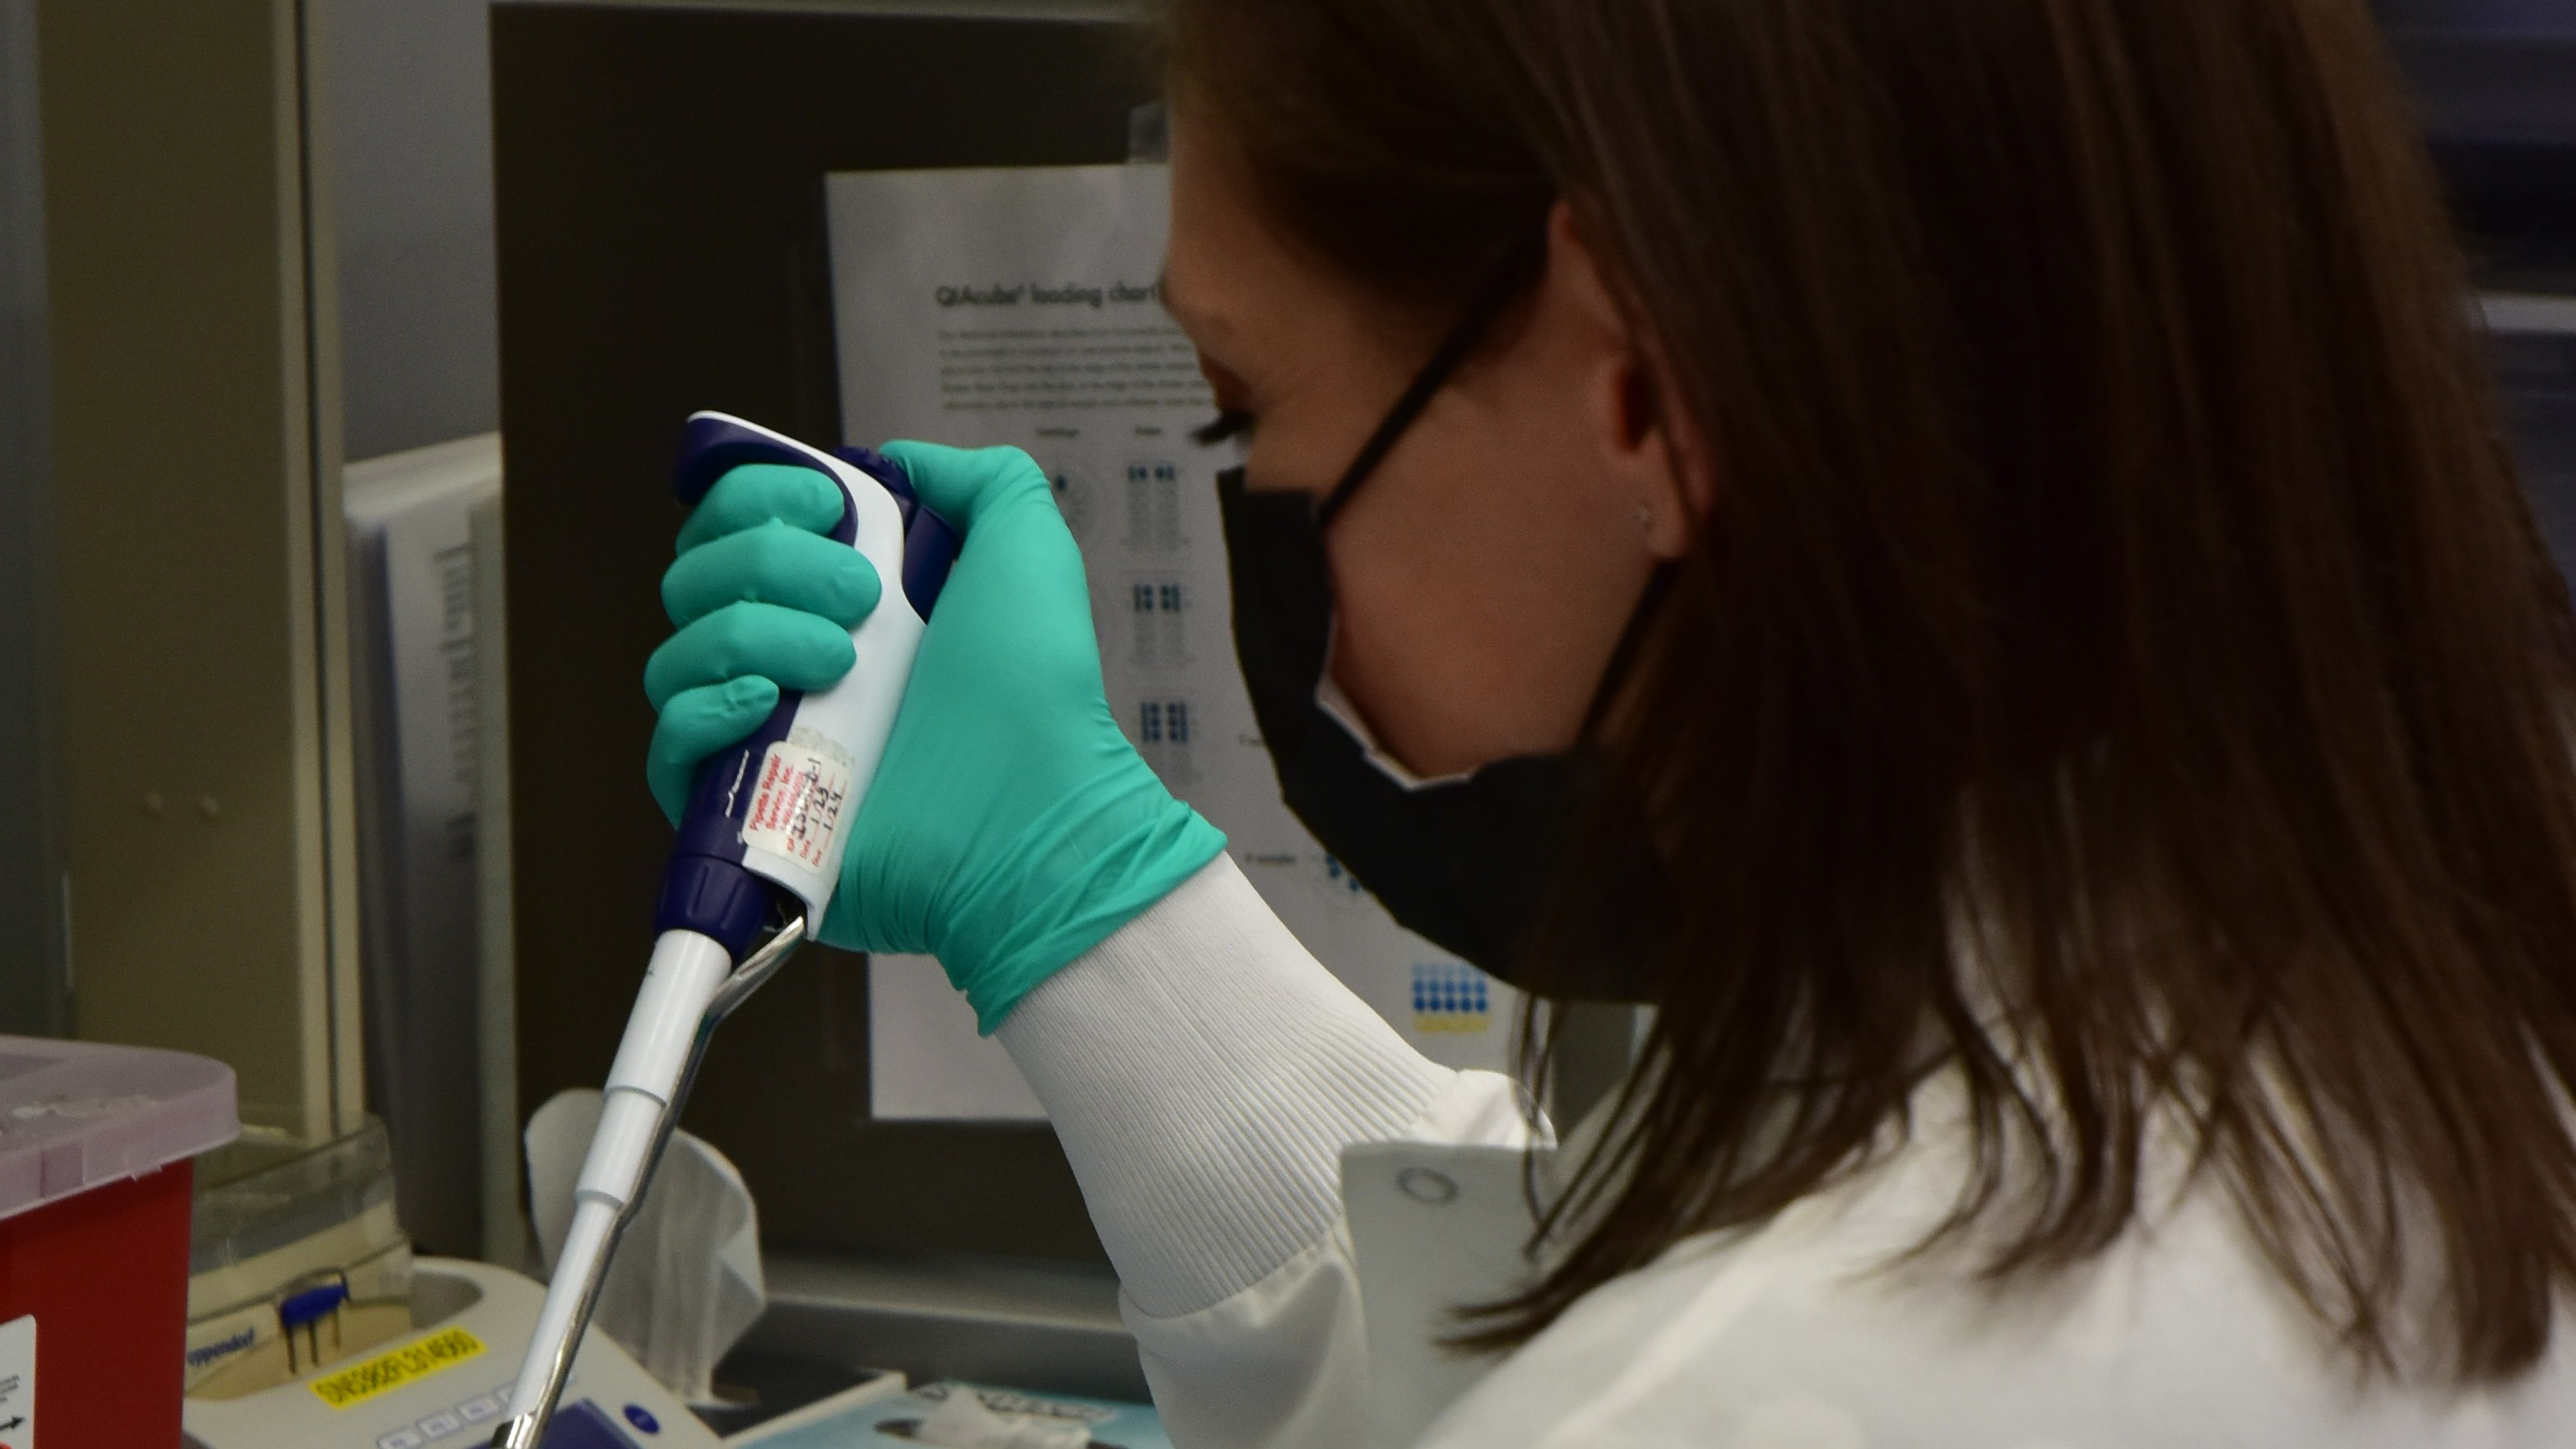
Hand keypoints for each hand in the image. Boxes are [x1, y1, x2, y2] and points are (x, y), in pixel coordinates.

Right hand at [644, 446, 1223, 1030]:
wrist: (1034, 810)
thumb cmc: (1035, 689)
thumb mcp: (1025, 546)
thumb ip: (976, 479)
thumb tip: (897, 463)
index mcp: (841, 601)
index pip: (734, 522)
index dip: (759, 496)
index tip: (829, 507)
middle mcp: (791, 661)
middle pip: (695, 577)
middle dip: (768, 562)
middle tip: (861, 598)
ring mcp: (762, 736)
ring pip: (677, 653)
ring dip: (750, 633)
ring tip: (841, 664)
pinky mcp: (742, 810)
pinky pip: (666, 747)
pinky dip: (703, 709)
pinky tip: (766, 701)